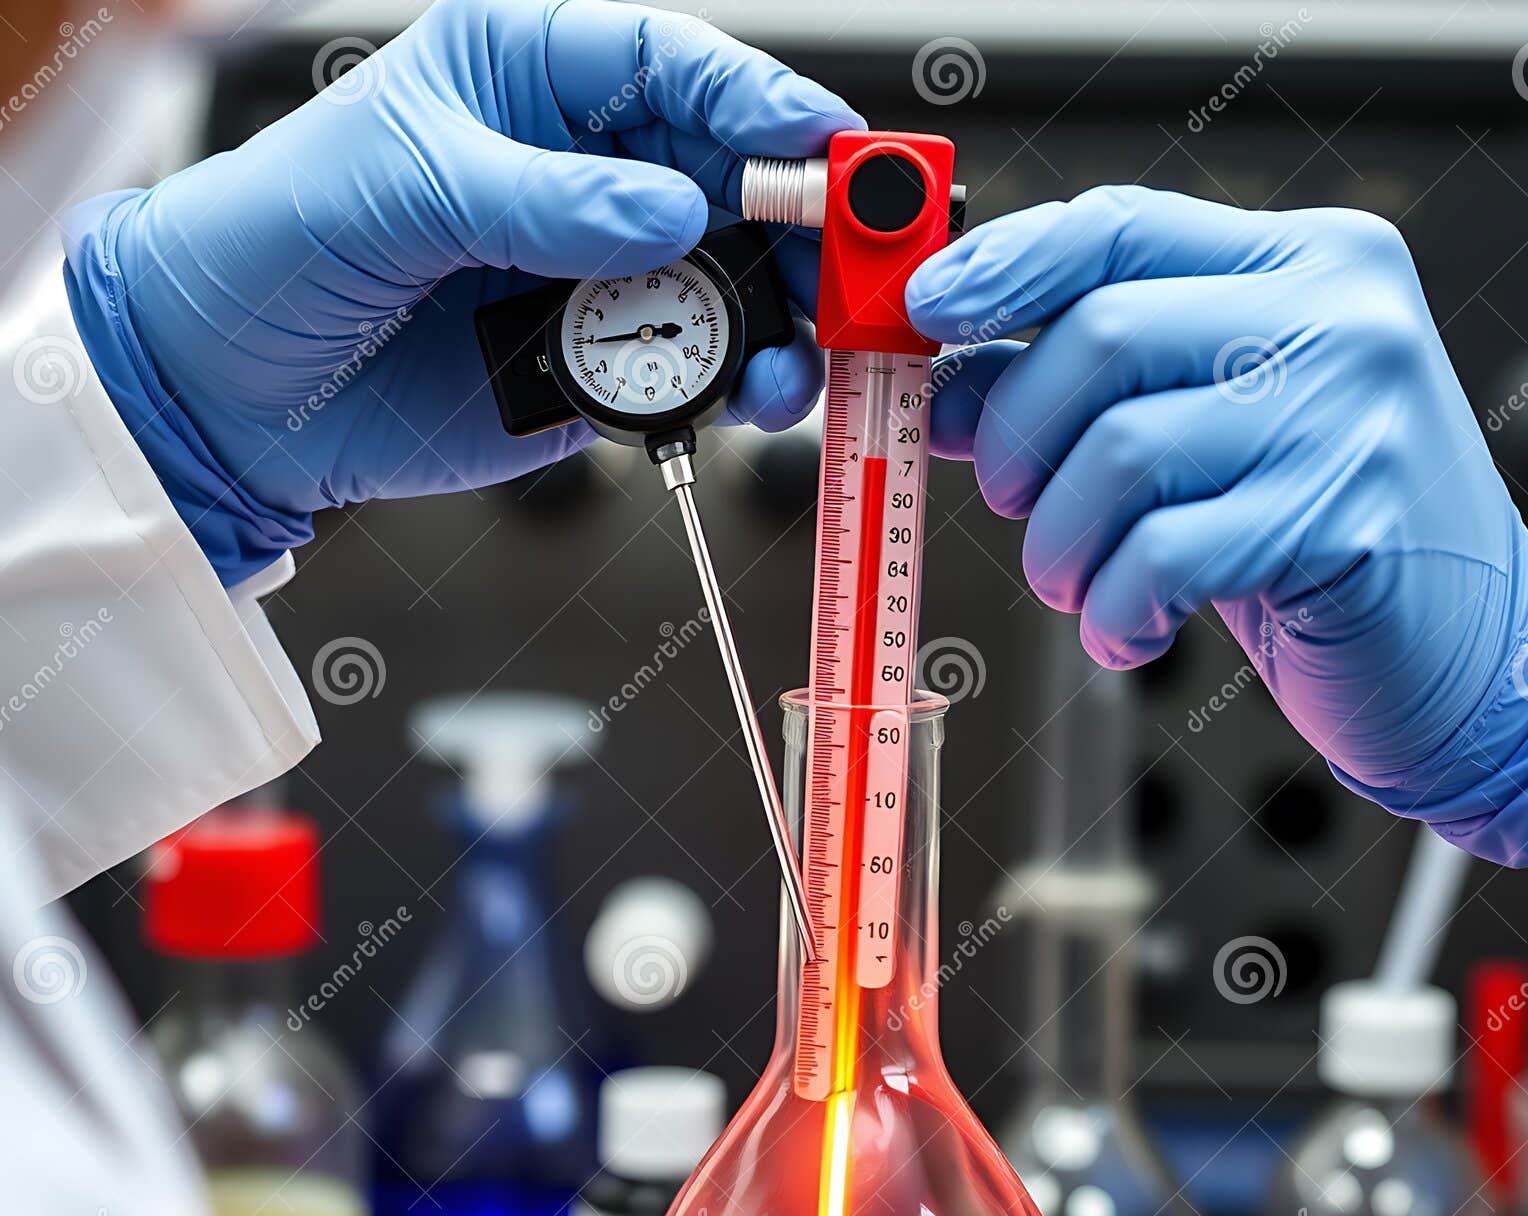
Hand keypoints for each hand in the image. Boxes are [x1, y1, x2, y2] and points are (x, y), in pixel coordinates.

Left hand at [64, 0, 859, 579]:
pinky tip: (753, 395)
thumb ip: (542, 200)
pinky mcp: (594, 367)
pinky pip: (691, 371)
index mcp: (527, 75)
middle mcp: (579, 171)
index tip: (813, 140)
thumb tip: (668, 208)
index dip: (752, 93)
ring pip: (730, 281)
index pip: (666, 60)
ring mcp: (594, 274)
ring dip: (784, 317)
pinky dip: (737, 387)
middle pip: (728, 172)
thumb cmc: (278, 242)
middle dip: (799, 215)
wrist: (229, 393)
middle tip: (848, 263)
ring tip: (802, 355)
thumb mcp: (403, 190)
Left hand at [906, 189, 1527, 867]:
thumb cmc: (1318, 540)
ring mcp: (1351, 416)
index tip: (928, 310)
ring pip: (1120, 452)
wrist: (1464, 651)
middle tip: (1024, 504)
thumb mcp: (1204, 437)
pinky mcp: (1345, 522)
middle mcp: (1339, 317)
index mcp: (1303, 264)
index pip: (1120, 226)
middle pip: (1102, 335)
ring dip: (1062, 544)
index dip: (1004, 266)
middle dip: (1023, 440)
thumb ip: (1094, 395)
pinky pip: (1164, 556)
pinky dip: (1113, 612)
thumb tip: (956, 391)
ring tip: (1083, 583)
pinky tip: (1129, 631)